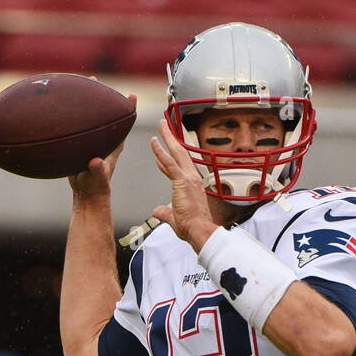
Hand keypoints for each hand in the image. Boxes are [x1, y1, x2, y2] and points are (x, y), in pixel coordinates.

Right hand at [69, 91, 136, 200]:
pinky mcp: (83, 144)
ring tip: (78, 86)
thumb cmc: (95, 187)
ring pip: (93, 118)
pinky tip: (64, 106)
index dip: (129, 109)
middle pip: (107, 114)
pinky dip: (75, 115)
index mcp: (113, 146)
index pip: (124, 124)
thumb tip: (96, 162)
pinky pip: (81, 125)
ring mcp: (94, 141)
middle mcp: (105, 140)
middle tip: (94, 80)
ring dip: (87, 103)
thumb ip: (98, 170)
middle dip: (103, 96)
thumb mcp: (97, 178)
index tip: (132, 95)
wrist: (86, 193)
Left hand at [150, 118, 216, 250]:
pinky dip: (161, 151)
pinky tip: (154, 141)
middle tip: (166, 124)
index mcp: (192, 186)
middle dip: (172, 137)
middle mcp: (192, 179)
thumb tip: (157, 211)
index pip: (177, 167)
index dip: (167, 157)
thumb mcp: (175, 219)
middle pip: (180, 153)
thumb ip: (164, 213)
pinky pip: (169, 162)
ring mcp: (189, 178)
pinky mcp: (183, 181)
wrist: (200, 231)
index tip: (161, 148)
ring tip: (162, 124)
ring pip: (176, 152)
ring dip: (168, 137)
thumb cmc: (193, 227)